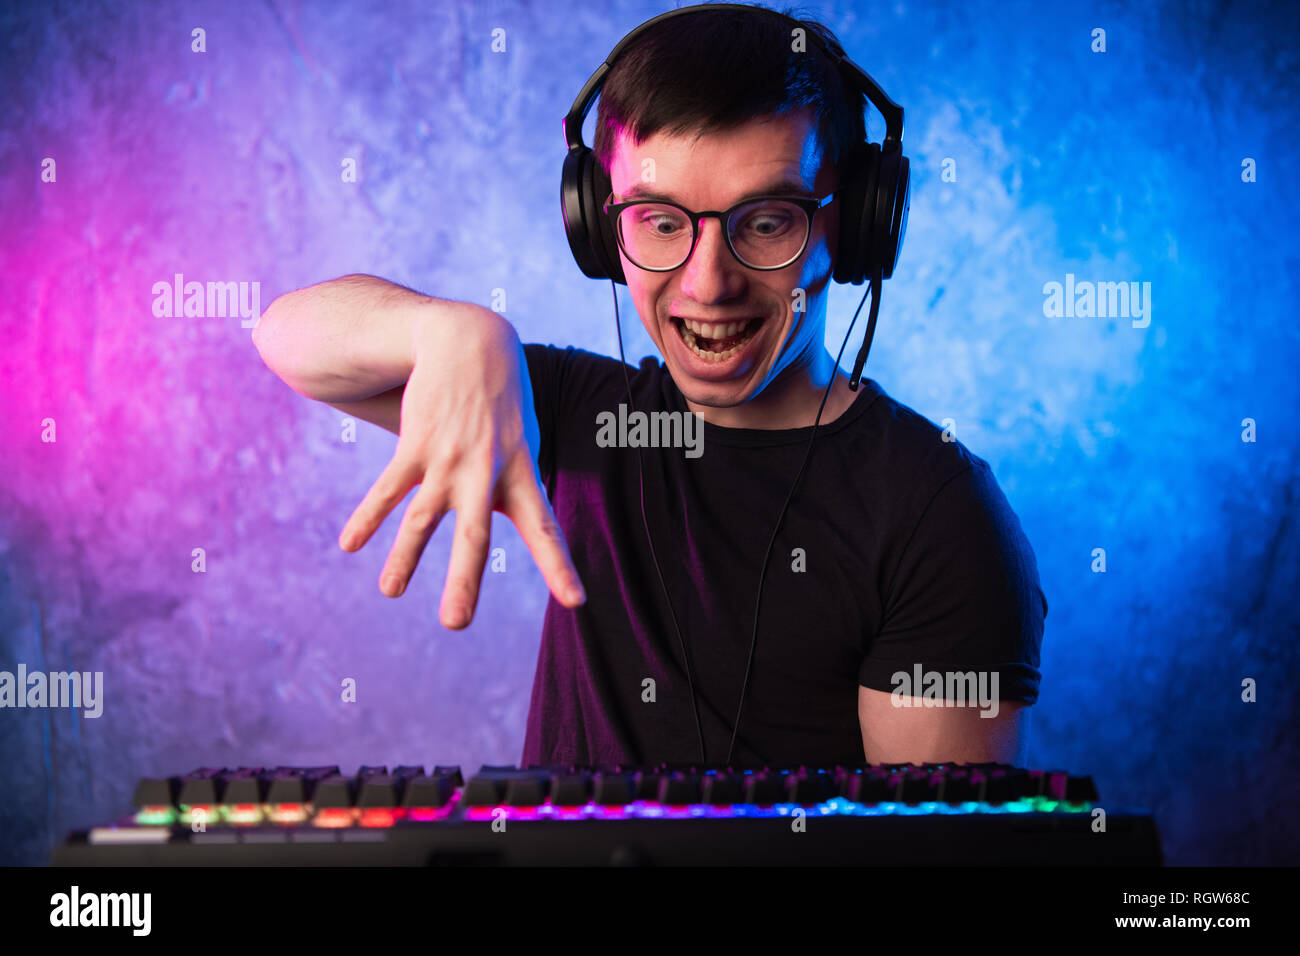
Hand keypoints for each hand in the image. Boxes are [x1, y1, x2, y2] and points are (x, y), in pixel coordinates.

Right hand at [337, 312, 584, 627]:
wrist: (471, 342)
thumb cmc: (502, 405)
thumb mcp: (521, 443)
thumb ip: (512, 489)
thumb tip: (492, 532)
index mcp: (521, 476)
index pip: (545, 529)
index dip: (559, 567)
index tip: (576, 603)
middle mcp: (486, 473)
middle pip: (475, 536)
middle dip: (463, 581)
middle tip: (454, 624)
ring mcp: (448, 460)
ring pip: (423, 517)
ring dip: (404, 557)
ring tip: (390, 593)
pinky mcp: (415, 445)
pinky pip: (388, 489)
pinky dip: (368, 517)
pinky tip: (351, 543)